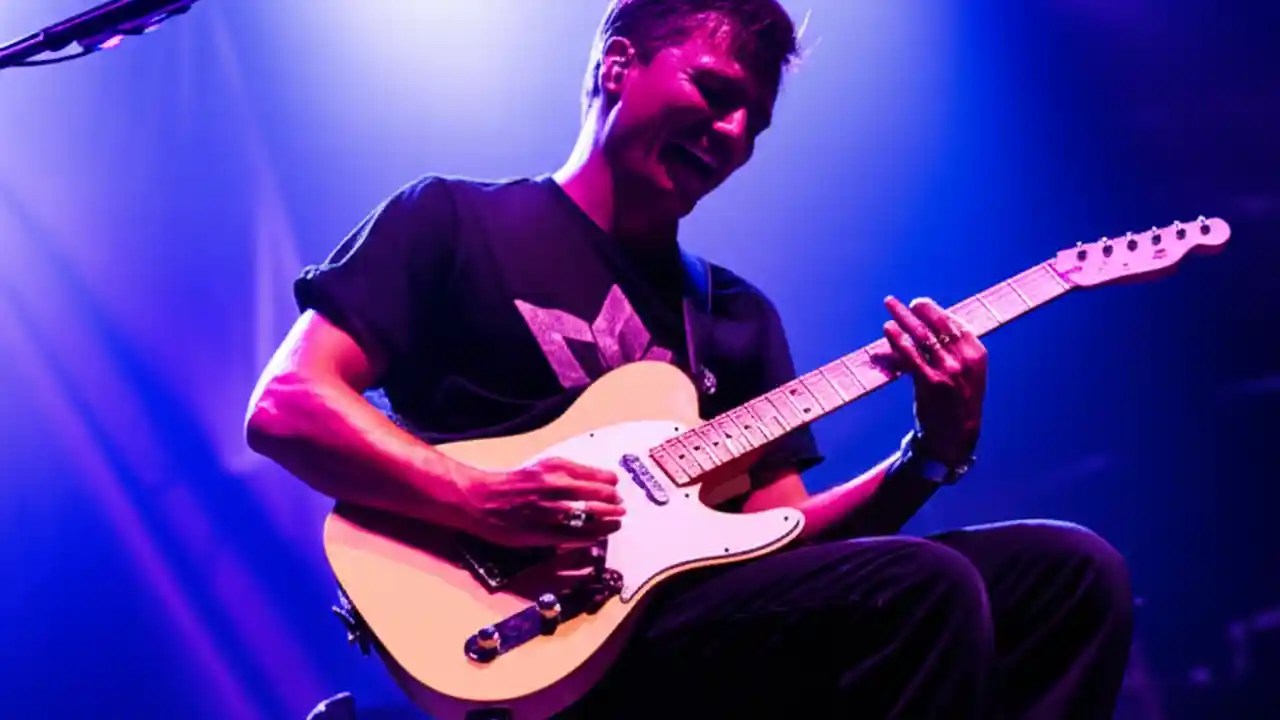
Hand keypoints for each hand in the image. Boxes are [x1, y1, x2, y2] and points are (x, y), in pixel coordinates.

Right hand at [460, 457, 625, 547]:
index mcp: (556, 468)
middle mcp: (555, 487)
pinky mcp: (541, 533)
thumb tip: (600, 480)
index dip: (611, 483)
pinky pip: (574, 537)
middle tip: (621, 507)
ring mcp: (549, 512)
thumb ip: (569, 472)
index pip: (597, 476)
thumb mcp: (542, 467)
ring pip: (589, 518)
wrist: (482, 499)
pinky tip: (598, 537)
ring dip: (608, 521)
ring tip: (616, 523)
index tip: (616, 487)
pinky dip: (590, 537)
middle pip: (598, 497)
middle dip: (614, 503)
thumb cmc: (515, 482)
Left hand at [882, 296, 986, 464]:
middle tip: (905, 302)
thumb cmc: (957, 403)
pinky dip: (897, 339)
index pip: (954, 323)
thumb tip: (926, 328)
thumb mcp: (966, 374)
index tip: (921, 304)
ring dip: (903, 317)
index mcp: (976, 354)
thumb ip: (953, 351)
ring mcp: (947, 370)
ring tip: (890, 305)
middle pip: (937, 325)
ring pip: (922, 335)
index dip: (935, 311)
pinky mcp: (930, 381)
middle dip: (920, 308)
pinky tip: (888, 329)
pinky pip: (910, 354)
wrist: (954, 437)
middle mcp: (964, 359)